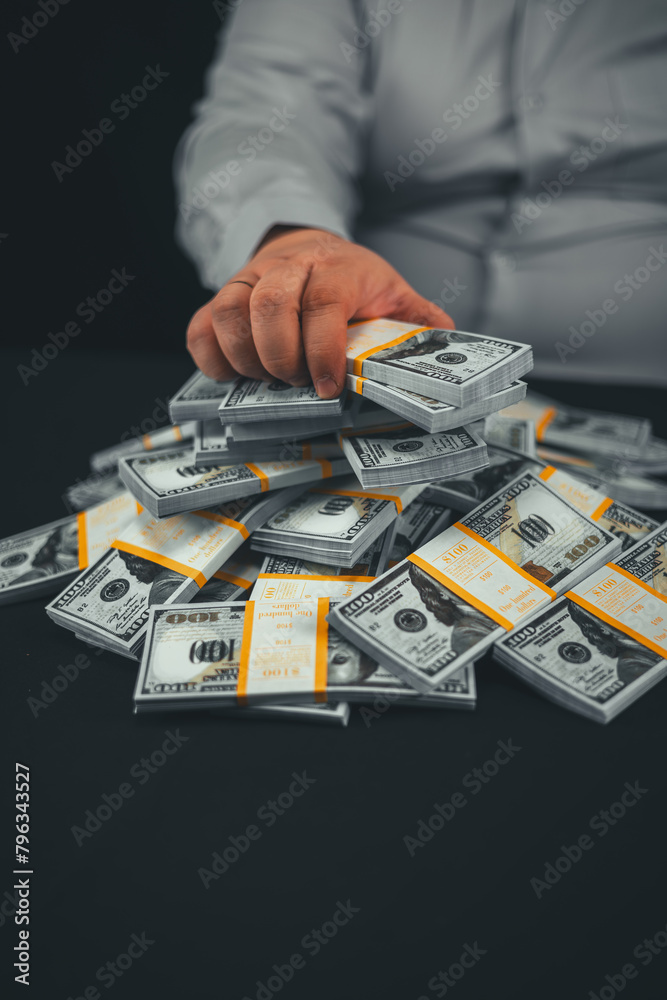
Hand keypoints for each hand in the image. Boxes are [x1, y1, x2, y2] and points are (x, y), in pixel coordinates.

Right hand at [186, 227, 453, 397]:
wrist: (307, 247)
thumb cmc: (350, 281)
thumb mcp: (391, 292)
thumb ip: (416, 318)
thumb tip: (443, 342)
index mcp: (335, 268)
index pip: (323, 304)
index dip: (322, 350)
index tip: (326, 387)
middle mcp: (287, 267)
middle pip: (270, 305)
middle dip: (281, 357)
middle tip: (295, 384)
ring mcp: (248, 280)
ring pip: (228, 312)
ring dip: (245, 359)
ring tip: (267, 382)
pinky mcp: (221, 297)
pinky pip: (200, 326)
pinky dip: (211, 358)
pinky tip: (234, 376)